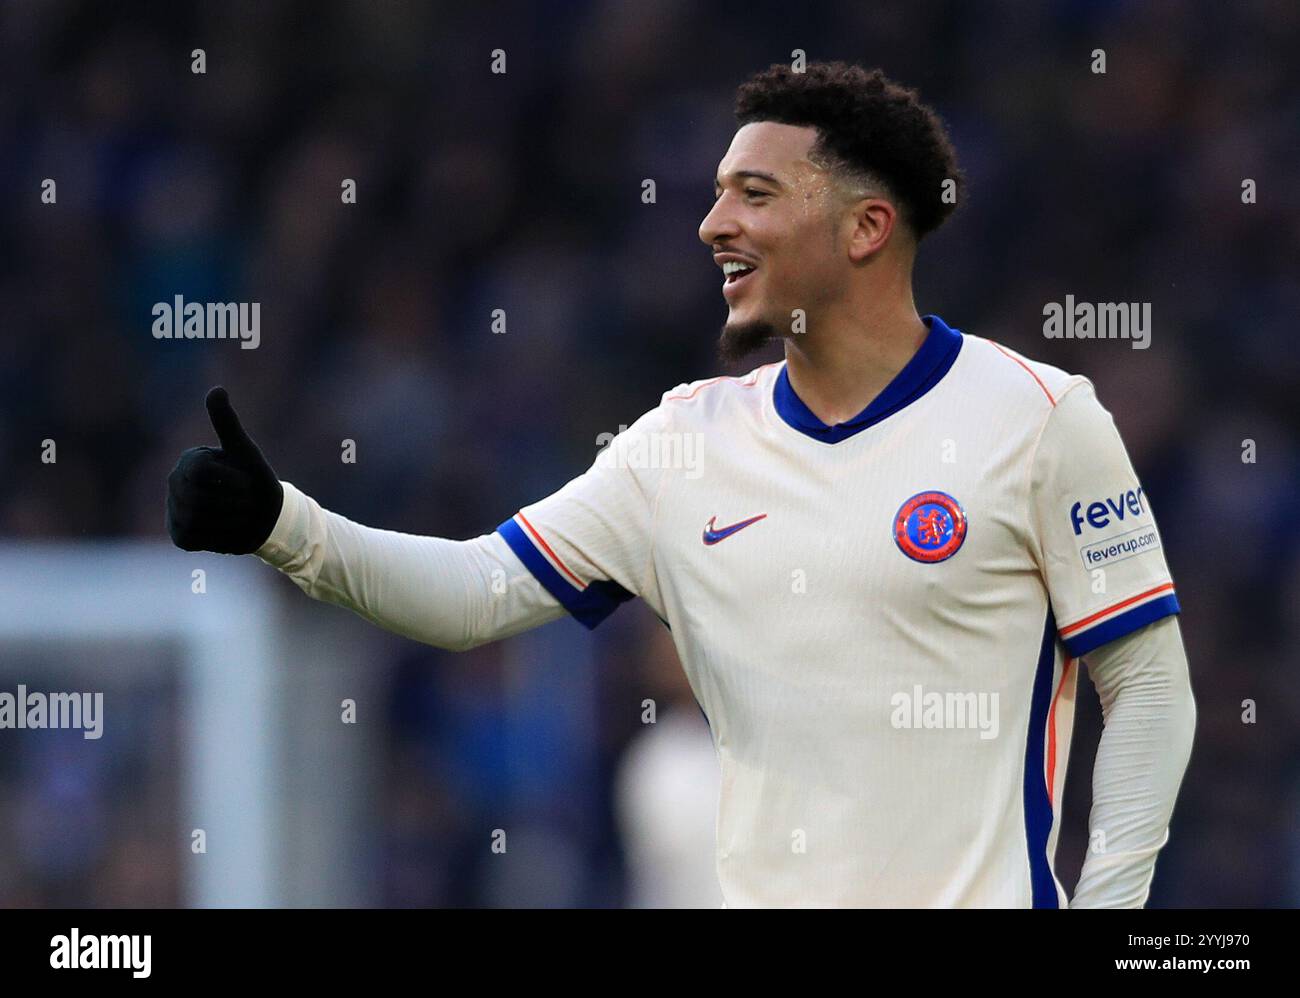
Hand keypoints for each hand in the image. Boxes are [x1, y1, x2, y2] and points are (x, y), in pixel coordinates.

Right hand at [166, 386, 283, 553]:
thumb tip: (216, 389)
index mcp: (189, 461)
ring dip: (231, 519)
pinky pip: (198, 537)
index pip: (201, 472)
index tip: (245, 480)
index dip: (232, 480)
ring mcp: (174, 510)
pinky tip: (227, 529)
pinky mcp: (180, 536)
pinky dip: (221, 536)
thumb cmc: (255, 479)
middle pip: (199, 498)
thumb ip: (227, 423)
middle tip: (245, 500)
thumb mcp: (245, 451)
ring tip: (238, 514)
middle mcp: (174, 484)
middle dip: (234, 501)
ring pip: (200, 519)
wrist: (264, 516)